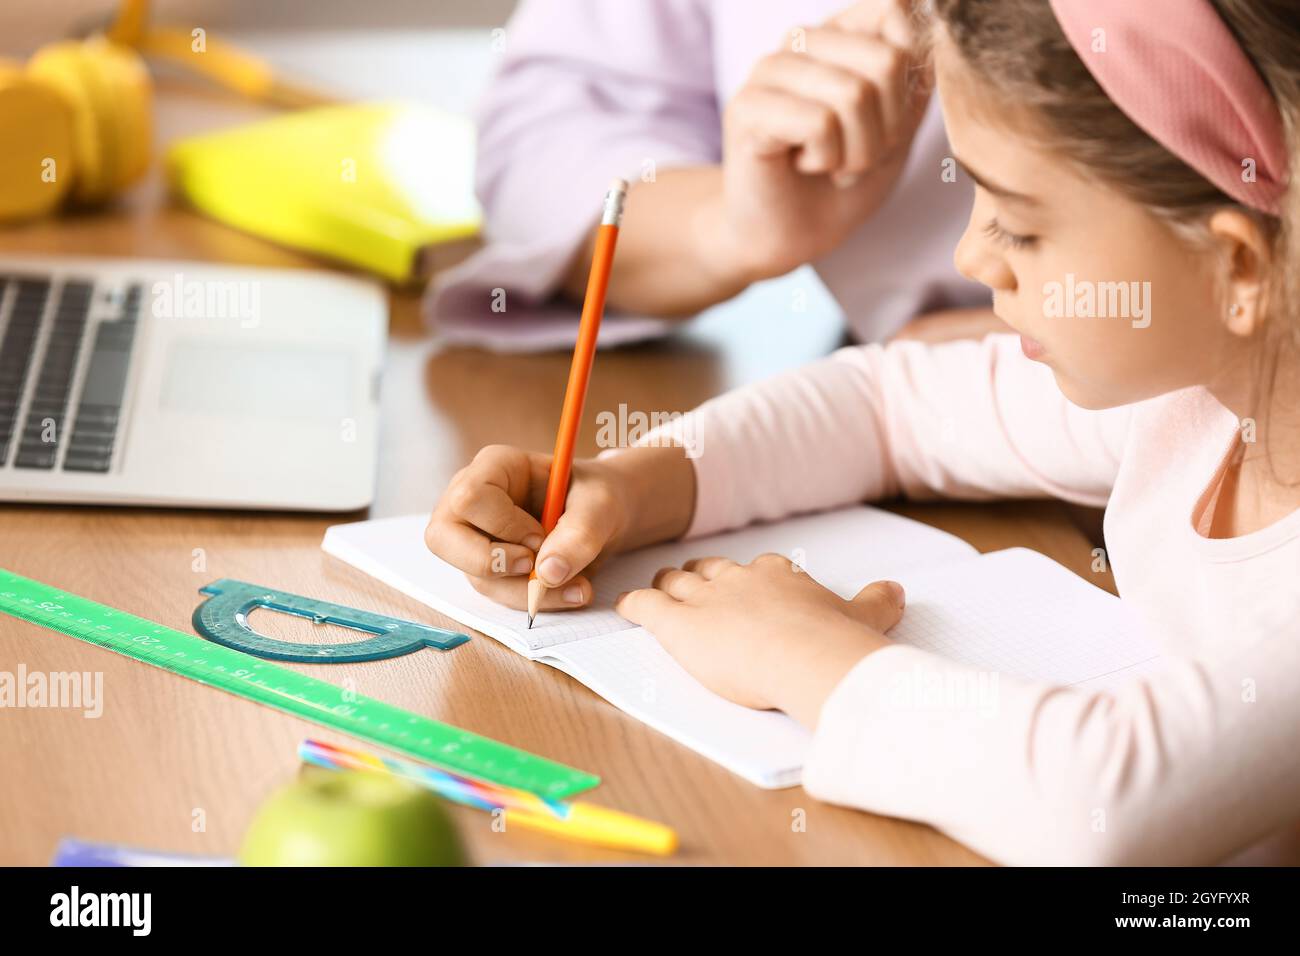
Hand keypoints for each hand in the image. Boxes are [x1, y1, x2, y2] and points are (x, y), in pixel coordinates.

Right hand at [425, 444, 695, 611]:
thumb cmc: (597, 497)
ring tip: (579, 587)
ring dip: (528, 592)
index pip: (469, 498)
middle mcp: (472, 501)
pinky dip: (536, 600)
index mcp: (494, 467)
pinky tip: (572, 593)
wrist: (606, 517)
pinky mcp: (489, 568)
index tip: (540, 535)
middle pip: (441, 538)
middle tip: (534, 567)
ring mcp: (475, 538)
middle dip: (491, 563)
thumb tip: (548, 573)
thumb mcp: (600, 504)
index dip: (503, 525)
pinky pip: (498, 594)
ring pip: (476, 577)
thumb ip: (580, 532)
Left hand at [616, 553, 905, 727]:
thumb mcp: (864, 617)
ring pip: (675, 581)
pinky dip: (631, 605)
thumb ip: (876, 602)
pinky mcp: (676, 623)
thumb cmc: (835, 641)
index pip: (758, 568)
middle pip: (710, 569)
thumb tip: (897, 590)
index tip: (746, 584)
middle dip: (699, 577)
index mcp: (780, 576)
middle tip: (692, 585)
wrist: (806, 655)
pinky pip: (644, 605)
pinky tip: (624, 608)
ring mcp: (705, 598)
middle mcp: (739, 579)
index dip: (748, 578)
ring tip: (658, 591)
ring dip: (665, 586)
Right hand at [712, 0, 932, 282]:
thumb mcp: (900, 125)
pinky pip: (820, 123)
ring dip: (857, 151)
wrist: (792, 238)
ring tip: (833, 166)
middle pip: (886, 60)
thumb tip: (938, 27)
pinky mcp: (747, 106)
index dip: (907, 83)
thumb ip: (917, 74)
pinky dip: (826, 160)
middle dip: (886, 128)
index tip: (885, 125)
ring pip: (854, 94)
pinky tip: (805, 167)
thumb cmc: (843, 184)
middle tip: (858, 157)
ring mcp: (770, 69)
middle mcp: (802, 40)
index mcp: (839, 32)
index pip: (897, 11)